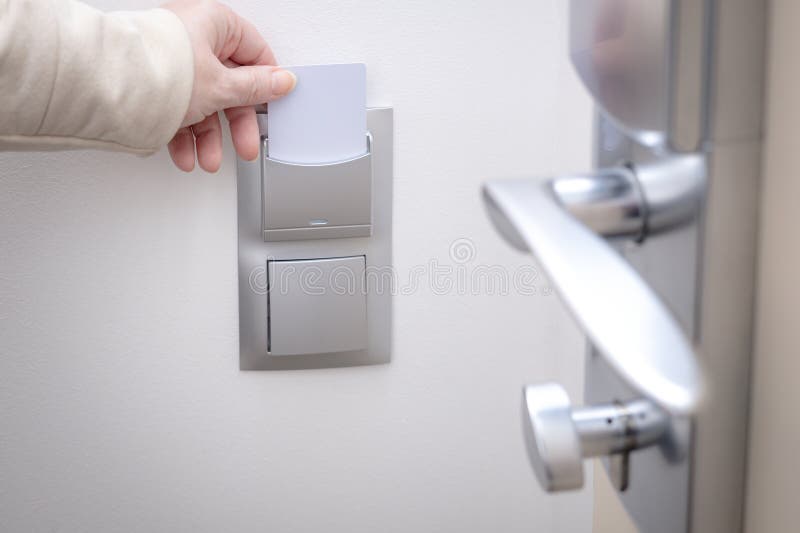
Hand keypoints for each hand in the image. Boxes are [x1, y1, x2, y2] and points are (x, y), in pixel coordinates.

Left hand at [163, 0, 295, 171]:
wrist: (108, 88)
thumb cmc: (161, 72)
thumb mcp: (222, 86)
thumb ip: (256, 87)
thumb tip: (282, 81)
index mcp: (214, 23)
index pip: (254, 52)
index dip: (265, 84)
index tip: (271, 107)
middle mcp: (193, 36)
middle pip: (228, 84)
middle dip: (233, 125)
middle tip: (244, 146)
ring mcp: (172, 59)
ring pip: (202, 101)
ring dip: (207, 137)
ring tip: (207, 160)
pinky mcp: (154, 81)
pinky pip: (178, 107)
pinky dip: (183, 134)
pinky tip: (185, 154)